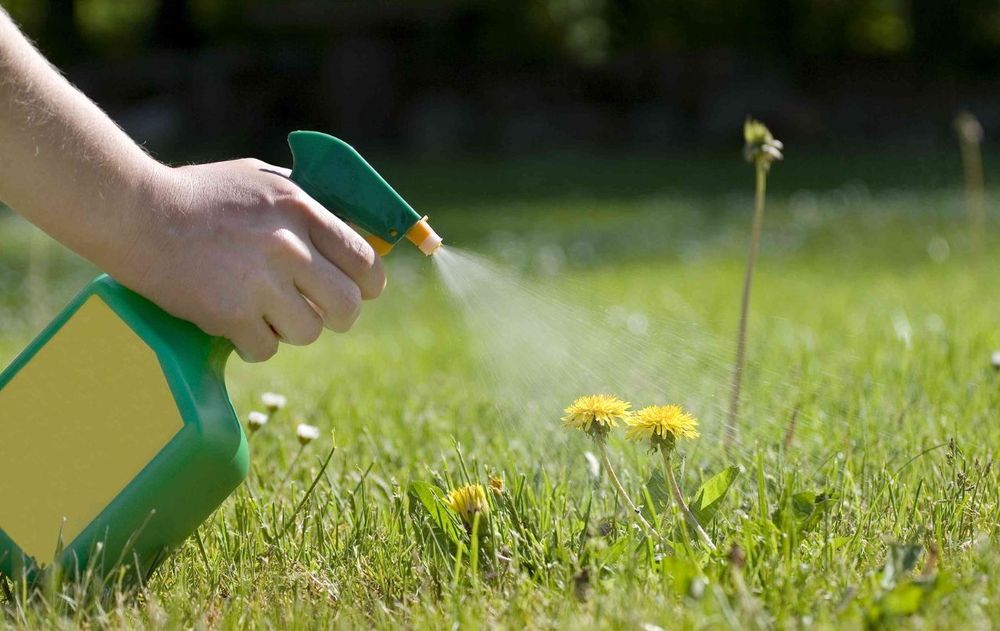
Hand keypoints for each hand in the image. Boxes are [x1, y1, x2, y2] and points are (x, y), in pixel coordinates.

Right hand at [116, 158, 385, 361]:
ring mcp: (260, 282)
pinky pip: (266, 349)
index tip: (361, 291)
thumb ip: (307, 204)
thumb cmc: (199, 195)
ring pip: (309, 332)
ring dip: (291, 329)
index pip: (365, 260)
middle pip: (347, 306)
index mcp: (302, 209)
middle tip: (318, 312)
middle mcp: (289, 246)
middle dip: (337, 315)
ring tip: (265, 311)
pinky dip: (253, 343)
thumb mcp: (262, 180)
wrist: (135, 213)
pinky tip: (236, 323)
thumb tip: (352, 231)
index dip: (369, 284)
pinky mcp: (230, 314)